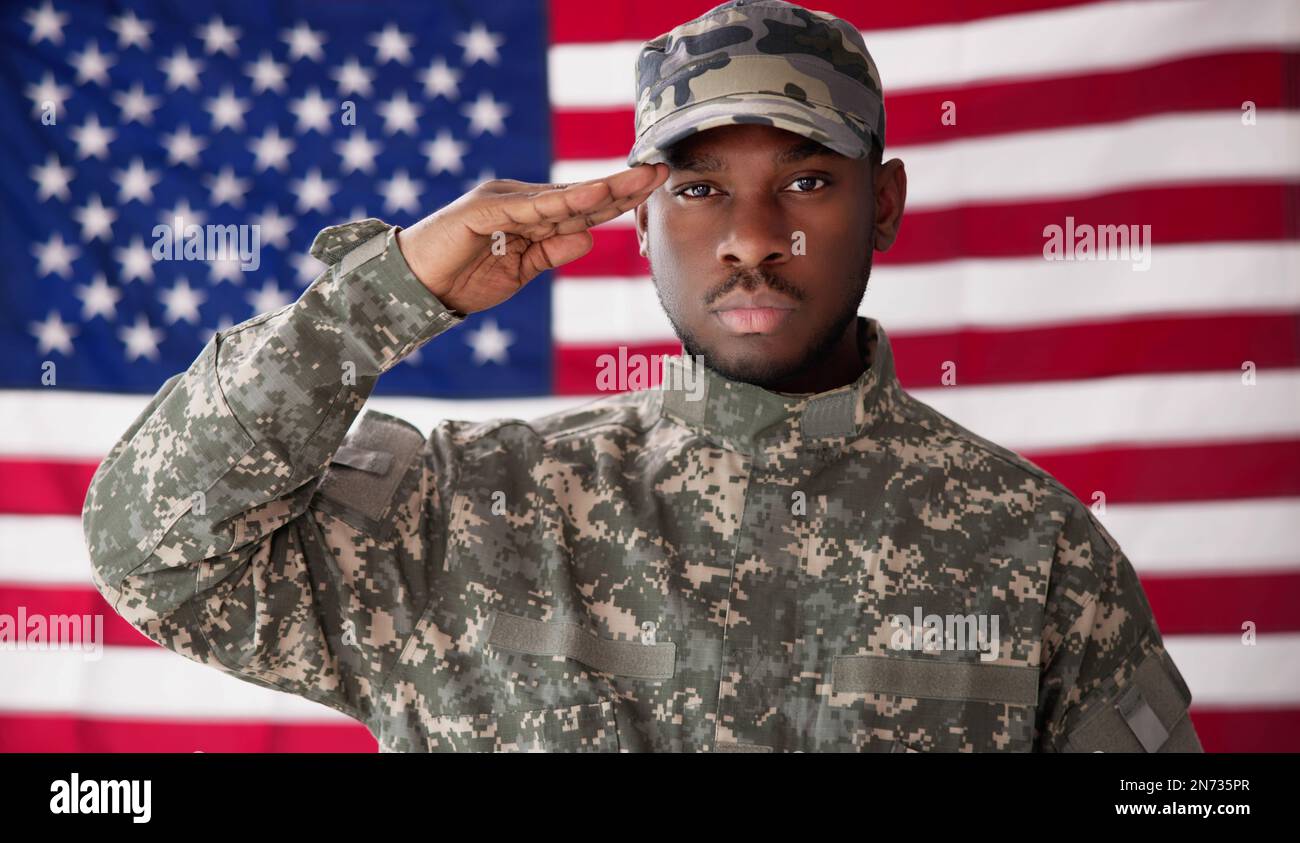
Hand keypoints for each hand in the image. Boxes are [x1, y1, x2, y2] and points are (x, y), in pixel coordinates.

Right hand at [396, 164, 667, 314]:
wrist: (415, 288)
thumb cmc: (464, 279)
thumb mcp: (521, 271)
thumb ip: (552, 252)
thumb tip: (587, 236)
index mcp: (531, 216)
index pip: (582, 206)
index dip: (618, 198)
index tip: (654, 186)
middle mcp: (520, 202)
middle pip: (580, 194)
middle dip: (621, 185)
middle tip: (660, 171)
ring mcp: (503, 201)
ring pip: (562, 197)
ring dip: (602, 188)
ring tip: (638, 179)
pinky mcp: (485, 210)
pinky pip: (533, 208)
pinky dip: (565, 201)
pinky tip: (596, 194)